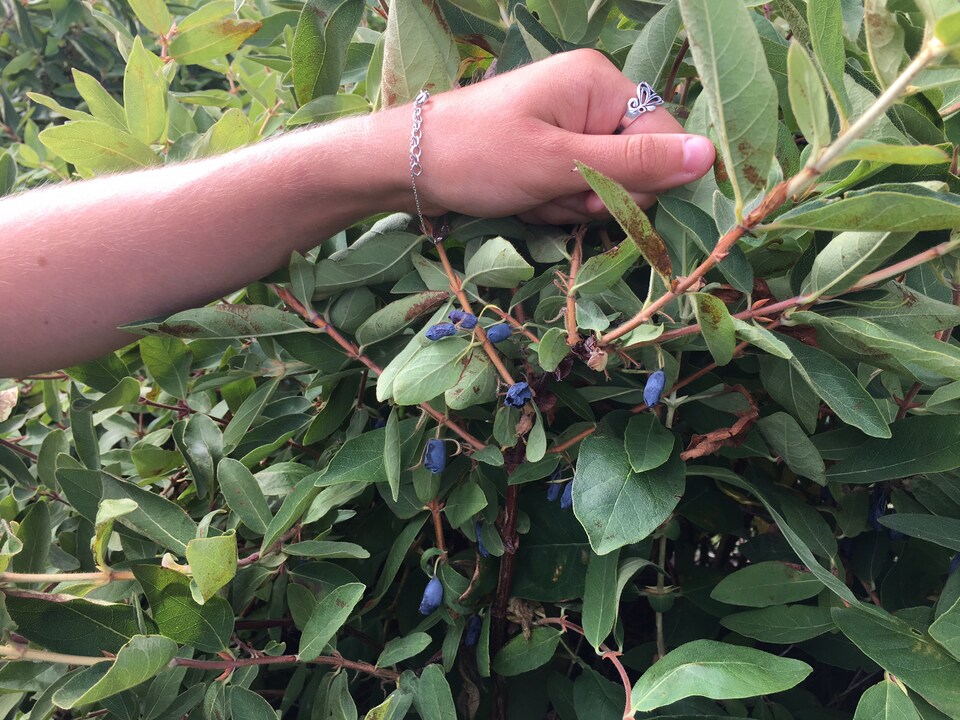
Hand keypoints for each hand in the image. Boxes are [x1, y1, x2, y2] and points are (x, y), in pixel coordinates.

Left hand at [394, 49, 715, 223]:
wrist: (408, 165)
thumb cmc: (479, 155)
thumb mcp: (559, 163)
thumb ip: (634, 164)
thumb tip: (709, 156)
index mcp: (598, 82)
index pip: (662, 138)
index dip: (636, 182)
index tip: (588, 194)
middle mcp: (589, 97)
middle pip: (632, 166)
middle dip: (592, 194)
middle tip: (550, 192)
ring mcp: (568, 123)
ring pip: (602, 185)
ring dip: (567, 203)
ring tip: (528, 194)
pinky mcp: (549, 148)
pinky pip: (574, 187)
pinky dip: (550, 203)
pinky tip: (521, 198)